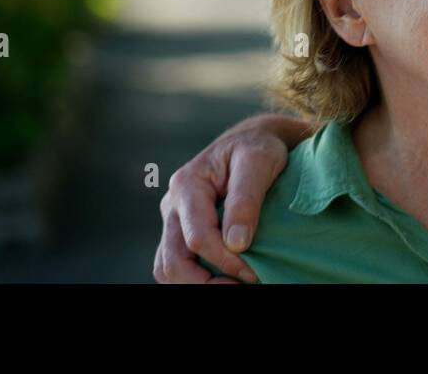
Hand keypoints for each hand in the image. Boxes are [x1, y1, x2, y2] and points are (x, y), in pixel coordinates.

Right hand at [153, 122, 291, 283]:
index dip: (225, 261)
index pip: (198, 238)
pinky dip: (193, 278)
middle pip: (174, 260)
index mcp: (187, 185)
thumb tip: (236, 243)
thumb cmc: (258, 148)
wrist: (252, 142)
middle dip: (205, 282)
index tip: (255, 272)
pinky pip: (175, 264)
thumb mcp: (259, 161)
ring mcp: (174, 220)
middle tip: (242, 284)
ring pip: (167, 267)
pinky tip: (222, 278)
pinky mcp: (180, 231)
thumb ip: (245, 199)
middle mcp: (173, 204)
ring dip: (196, 284)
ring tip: (232, 284)